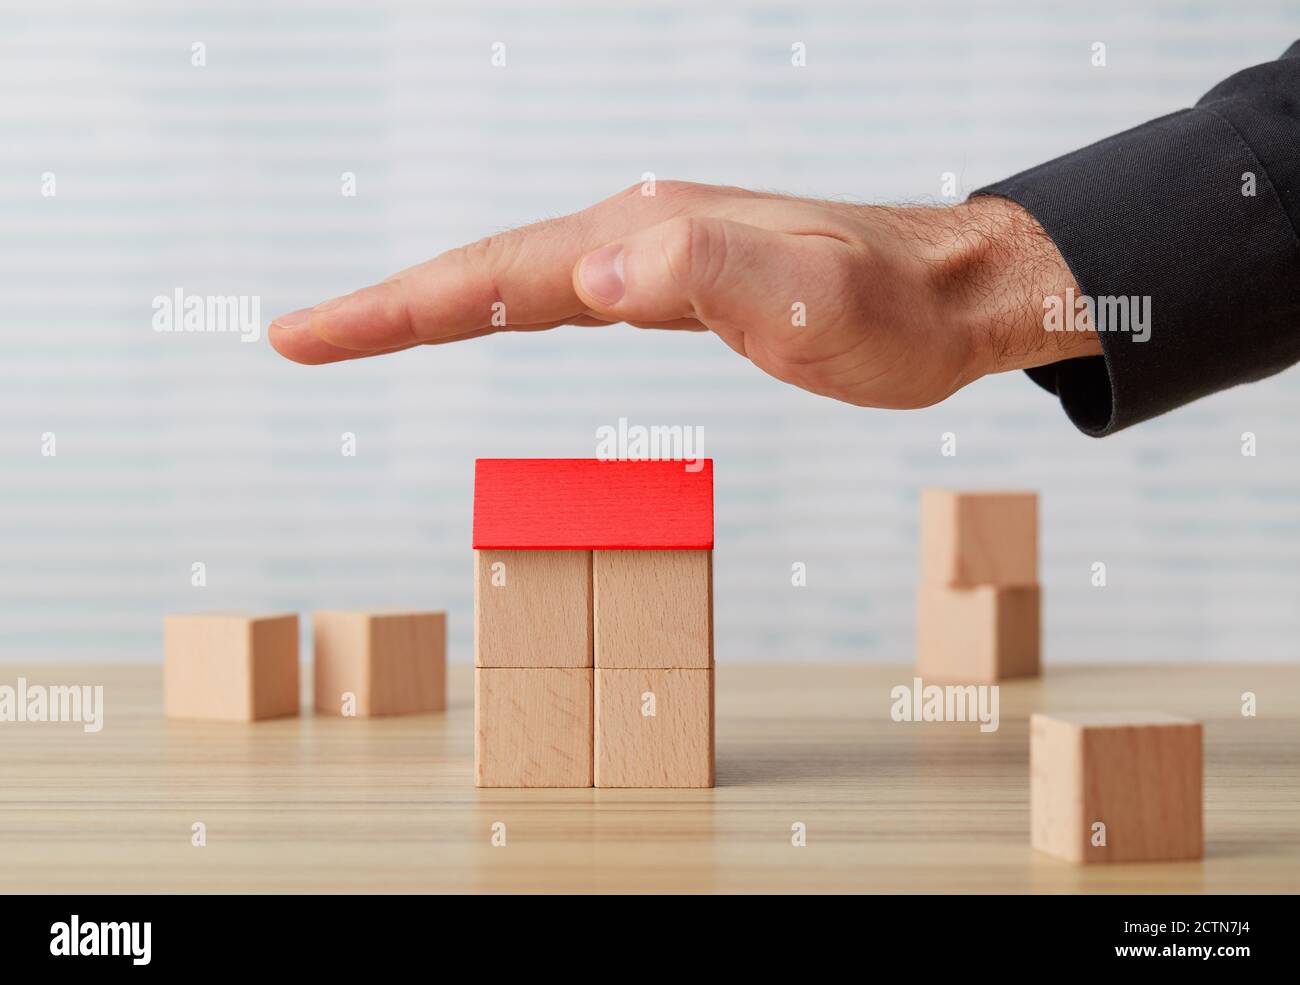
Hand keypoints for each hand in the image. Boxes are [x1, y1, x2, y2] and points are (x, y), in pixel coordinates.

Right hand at [269, 181, 1098, 408]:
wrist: (953, 293)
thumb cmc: (896, 308)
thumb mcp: (816, 297)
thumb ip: (710, 272)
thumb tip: (595, 278)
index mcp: (650, 238)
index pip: (497, 277)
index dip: (397, 307)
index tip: (309, 336)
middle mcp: (641, 234)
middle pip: (486, 271)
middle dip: (386, 306)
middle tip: (298, 337)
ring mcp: (658, 255)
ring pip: (519, 281)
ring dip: (432, 304)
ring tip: (362, 330)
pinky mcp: (680, 281)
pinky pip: (567, 296)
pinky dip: (505, 309)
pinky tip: (493, 319)